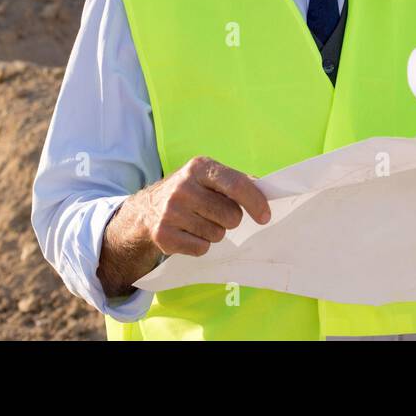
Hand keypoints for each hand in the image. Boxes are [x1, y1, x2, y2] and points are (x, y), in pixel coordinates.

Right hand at [137, 155, 270, 257]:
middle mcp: (183, 187)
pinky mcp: (163, 235)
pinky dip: (201, 245)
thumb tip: (268, 190)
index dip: (255, 202)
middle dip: (231, 219)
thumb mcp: (209, 177)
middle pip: (230, 215)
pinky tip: (189, 233)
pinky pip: (201, 248)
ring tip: (200, 222)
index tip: (265, 216)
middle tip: (218, 214)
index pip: (236, 184)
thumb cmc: (190, 191)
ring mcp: (171, 212)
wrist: (146, 210)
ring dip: (215, 232)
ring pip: (217, 234)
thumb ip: (239, 182)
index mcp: (199, 167)